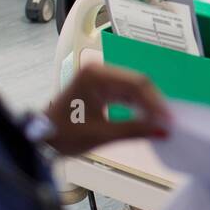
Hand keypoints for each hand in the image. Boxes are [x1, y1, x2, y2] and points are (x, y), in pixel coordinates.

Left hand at [44, 63, 172, 156]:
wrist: (39, 138)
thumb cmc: (65, 135)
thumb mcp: (102, 135)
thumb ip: (135, 130)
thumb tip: (164, 131)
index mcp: (96, 76)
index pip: (135, 84)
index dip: (155, 102)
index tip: (170, 119)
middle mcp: (100, 71)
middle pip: (137, 83)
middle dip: (154, 102)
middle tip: (170, 121)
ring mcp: (101, 77)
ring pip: (134, 87)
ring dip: (148, 104)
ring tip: (162, 121)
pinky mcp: (102, 86)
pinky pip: (127, 93)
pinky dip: (138, 105)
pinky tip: (148, 116)